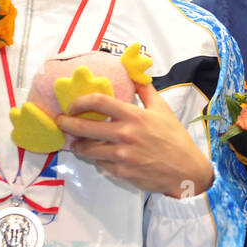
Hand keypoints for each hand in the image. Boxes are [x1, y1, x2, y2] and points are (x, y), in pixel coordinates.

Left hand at [57, 81, 212, 197]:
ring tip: (76, 142)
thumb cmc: (175, 138)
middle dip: (67, 124)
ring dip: (78, 145)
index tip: (73, 105)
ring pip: (87, 149)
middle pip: (84, 128)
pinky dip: (96, 159)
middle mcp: (125, 134)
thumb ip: (145, 91)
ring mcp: (121, 155)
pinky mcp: (121, 172)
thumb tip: (135, 74)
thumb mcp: (163, 110)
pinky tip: (97, 156)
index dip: (80, 102)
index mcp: (134, 116)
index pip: (99, 102)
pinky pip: (100, 164)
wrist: (186, 170)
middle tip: (60, 122)